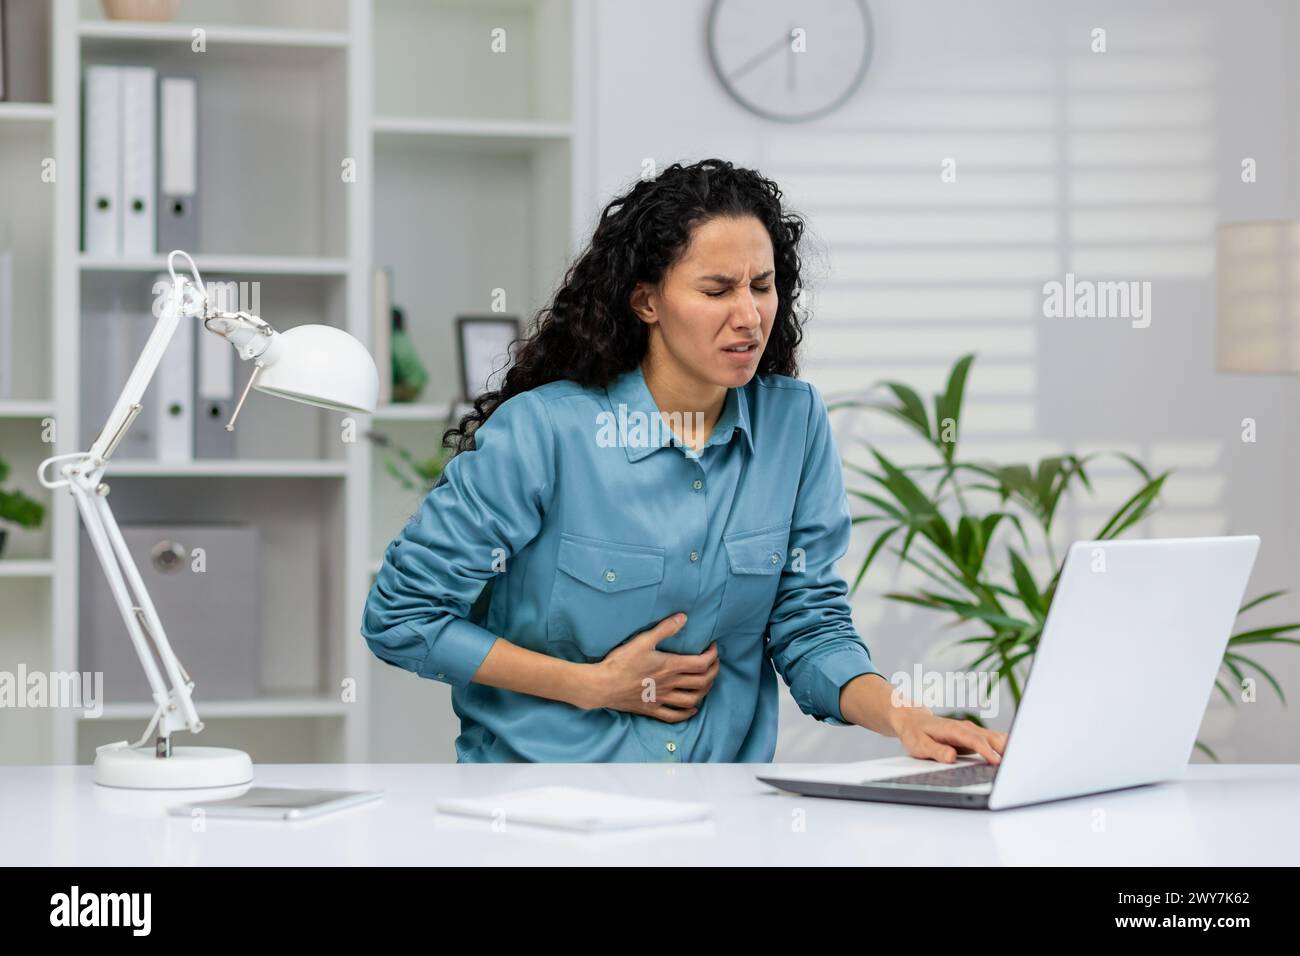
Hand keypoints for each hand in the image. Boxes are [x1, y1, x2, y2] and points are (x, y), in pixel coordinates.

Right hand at [582, 613, 718, 722]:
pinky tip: (692, 709)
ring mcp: (662, 699)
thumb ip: (665, 629)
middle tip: (714, 663)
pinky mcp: (652, 709)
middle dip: (713, 671)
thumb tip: (684, 618)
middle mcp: (670, 684)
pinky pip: (675, 715)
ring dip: (704, 691)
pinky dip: (687, 713)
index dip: (712, 655)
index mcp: (670, 666)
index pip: (702, 663)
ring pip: (692, 699)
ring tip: (706, 683)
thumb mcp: (643, 640)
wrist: (603, 685)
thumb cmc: (621, 662)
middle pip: (702, 681)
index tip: (713, 647)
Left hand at [888, 704, 1007, 765]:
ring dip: (1008, 748)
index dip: (987, 751)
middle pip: (990, 737)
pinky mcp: (974, 737)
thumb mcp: (919, 744)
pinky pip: (992, 741)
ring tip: (1021, 762)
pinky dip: (1004, 748)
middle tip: (1017, 764)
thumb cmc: (915, 733)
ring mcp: (971, 731)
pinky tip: (1013, 756)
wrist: (911, 719)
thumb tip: (951, 757)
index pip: (975, 740)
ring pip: (995, 737)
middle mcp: (965, 728)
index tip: (997, 762)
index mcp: (953, 729)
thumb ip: (936, 750)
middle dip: (1005, 749)